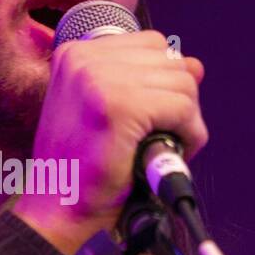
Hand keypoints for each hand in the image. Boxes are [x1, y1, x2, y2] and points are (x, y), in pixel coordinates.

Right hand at [12, 30, 206, 254]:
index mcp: (75, 53)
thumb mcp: (107, 110)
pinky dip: (190, 134)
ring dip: (187, 119)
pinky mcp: (120, 106)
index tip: (151, 115)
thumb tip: (195, 65)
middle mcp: (83, 58)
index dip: (162, 82)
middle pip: (170, 60)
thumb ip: (144, 81)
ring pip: (182, 83)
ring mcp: (99, 79)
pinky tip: (174, 152)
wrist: (59, 210)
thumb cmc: (81, 167)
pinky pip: (182, 108)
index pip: (151, 44)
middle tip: (162, 135)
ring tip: (165, 145)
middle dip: (178, 99)